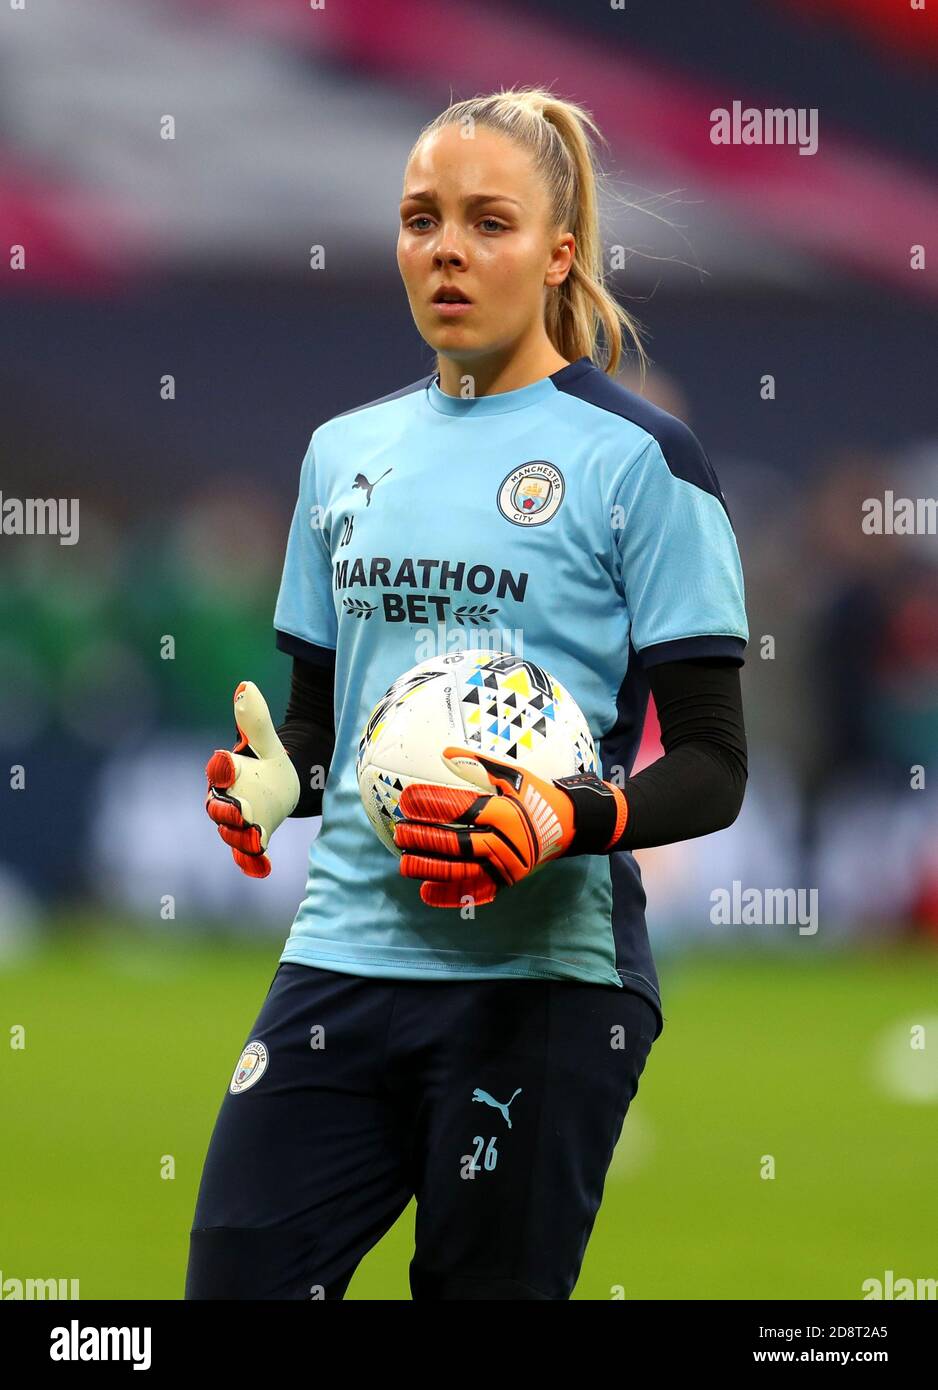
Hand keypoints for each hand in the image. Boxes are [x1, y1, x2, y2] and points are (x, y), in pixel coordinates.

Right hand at [205, 681, 299, 877]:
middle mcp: (224, 801)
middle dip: (227, 812)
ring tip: (256, 837)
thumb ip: (255, 719)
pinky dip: (252, 863)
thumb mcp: (268, 741)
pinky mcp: (252, 841)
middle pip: (219, 809)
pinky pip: (247, 855)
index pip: (219, 772)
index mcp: (225, 775)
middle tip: (239, 812)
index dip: (220, 768)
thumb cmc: (269, 762)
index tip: (224, 761)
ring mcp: (237, 824)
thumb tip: (246, 686)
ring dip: (241, 838)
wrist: (283, 786)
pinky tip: (264, 868)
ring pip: (232, 834)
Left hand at [392, 746, 627, 907]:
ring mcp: (508, 866)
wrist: (570, 826)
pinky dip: (450, 895)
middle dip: (424, 839)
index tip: (407, 800)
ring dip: (430, 869)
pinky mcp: (507, 881)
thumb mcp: (513, 775)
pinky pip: (476, 892)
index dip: (432, 805)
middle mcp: (507, 843)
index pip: (461, 810)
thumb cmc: (536, 795)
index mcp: (507, 814)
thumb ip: (478, 763)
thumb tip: (444, 752)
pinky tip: (425, 893)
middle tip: (400, 832)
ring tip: (404, 863)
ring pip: (462, 872)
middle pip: (458, 844)